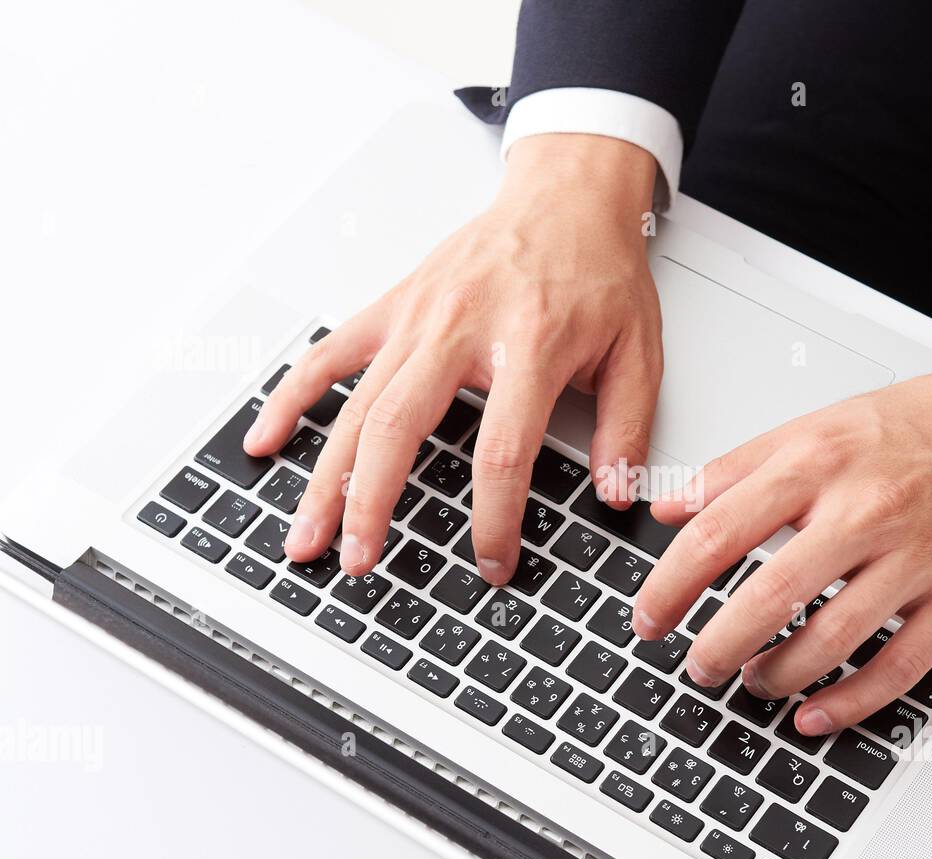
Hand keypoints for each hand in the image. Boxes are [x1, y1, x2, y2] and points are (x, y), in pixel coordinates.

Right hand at [243, 133, 661, 582]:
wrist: (567, 196)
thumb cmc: (597, 269)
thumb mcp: (638, 350)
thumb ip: (628, 426)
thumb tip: (617, 493)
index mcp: (530, 345)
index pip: (502, 453)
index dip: (493, 519)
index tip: (492, 564)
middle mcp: (462, 330)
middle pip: (402, 428)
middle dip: (372, 503)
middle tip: (358, 560)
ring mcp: (418, 317)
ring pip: (358, 404)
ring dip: (326, 474)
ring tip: (307, 534)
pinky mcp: (393, 306)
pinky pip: (331, 354)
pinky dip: (293, 397)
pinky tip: (268, 441)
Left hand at [634, 350, 931, 736]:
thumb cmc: (918, 425)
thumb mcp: (816, 424)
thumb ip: (737, 467)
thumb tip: (670, 506)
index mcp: (818, 461)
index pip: (719, 531)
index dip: (670, 584)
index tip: (649, 615)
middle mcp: (865, 509)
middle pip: (768, 595)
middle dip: (717, 643)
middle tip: (695, 664)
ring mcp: (916, 557)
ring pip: (830, 640)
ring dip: (775, 675)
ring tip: (750, 681)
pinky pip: (898, 667)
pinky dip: (849, 702)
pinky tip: (813, 715)